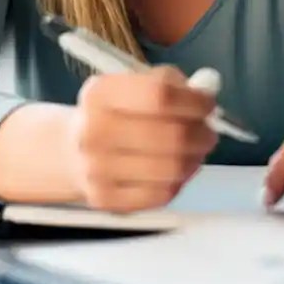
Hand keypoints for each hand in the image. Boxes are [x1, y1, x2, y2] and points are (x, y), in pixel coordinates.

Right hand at [66, 66, 218, 212]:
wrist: (75, 150)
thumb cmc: (116, 114)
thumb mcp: (133, 84)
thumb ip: (171, 84)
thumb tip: (205, 92)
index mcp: (101, 94)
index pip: (160, 96)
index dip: (194, 100)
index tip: (208, 103)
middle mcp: (93, 132)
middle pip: (171, 136)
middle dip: (202, 134)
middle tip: (208, 132)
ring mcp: (97, 170)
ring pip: (172, 168)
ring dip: (195, 158)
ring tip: (194, 151)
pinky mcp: (106, 200)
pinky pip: (162, 194)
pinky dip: (178, 181)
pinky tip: (175, 170)